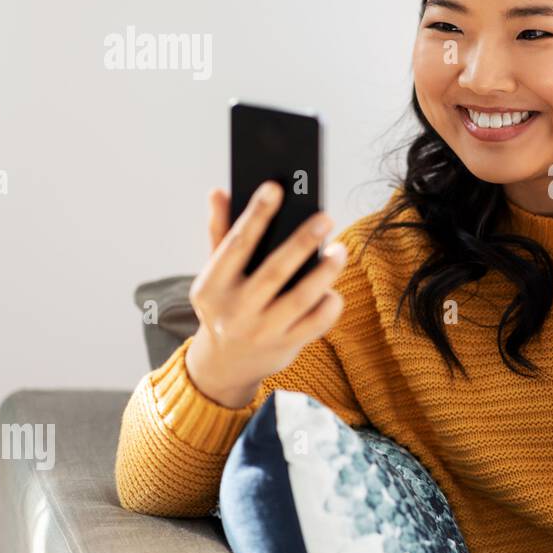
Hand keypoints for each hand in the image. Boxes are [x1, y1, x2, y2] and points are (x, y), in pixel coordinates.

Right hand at [182, 182, 346, 407]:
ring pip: (301, 298)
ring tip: (340, 249)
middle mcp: (235, 310)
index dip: (255, 215)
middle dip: (302, 242)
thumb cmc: (224, 306)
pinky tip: (334, 287)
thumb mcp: (214, 275)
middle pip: (274, 271)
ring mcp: (262, 331)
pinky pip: (317, 323)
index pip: (235, 244)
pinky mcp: (286, 346)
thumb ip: (219, 234)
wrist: (226, 365)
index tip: (275, 187)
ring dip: (325, 272)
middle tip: (325, 217)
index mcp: (212, 286)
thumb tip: (219, 192)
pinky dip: (329, 304)